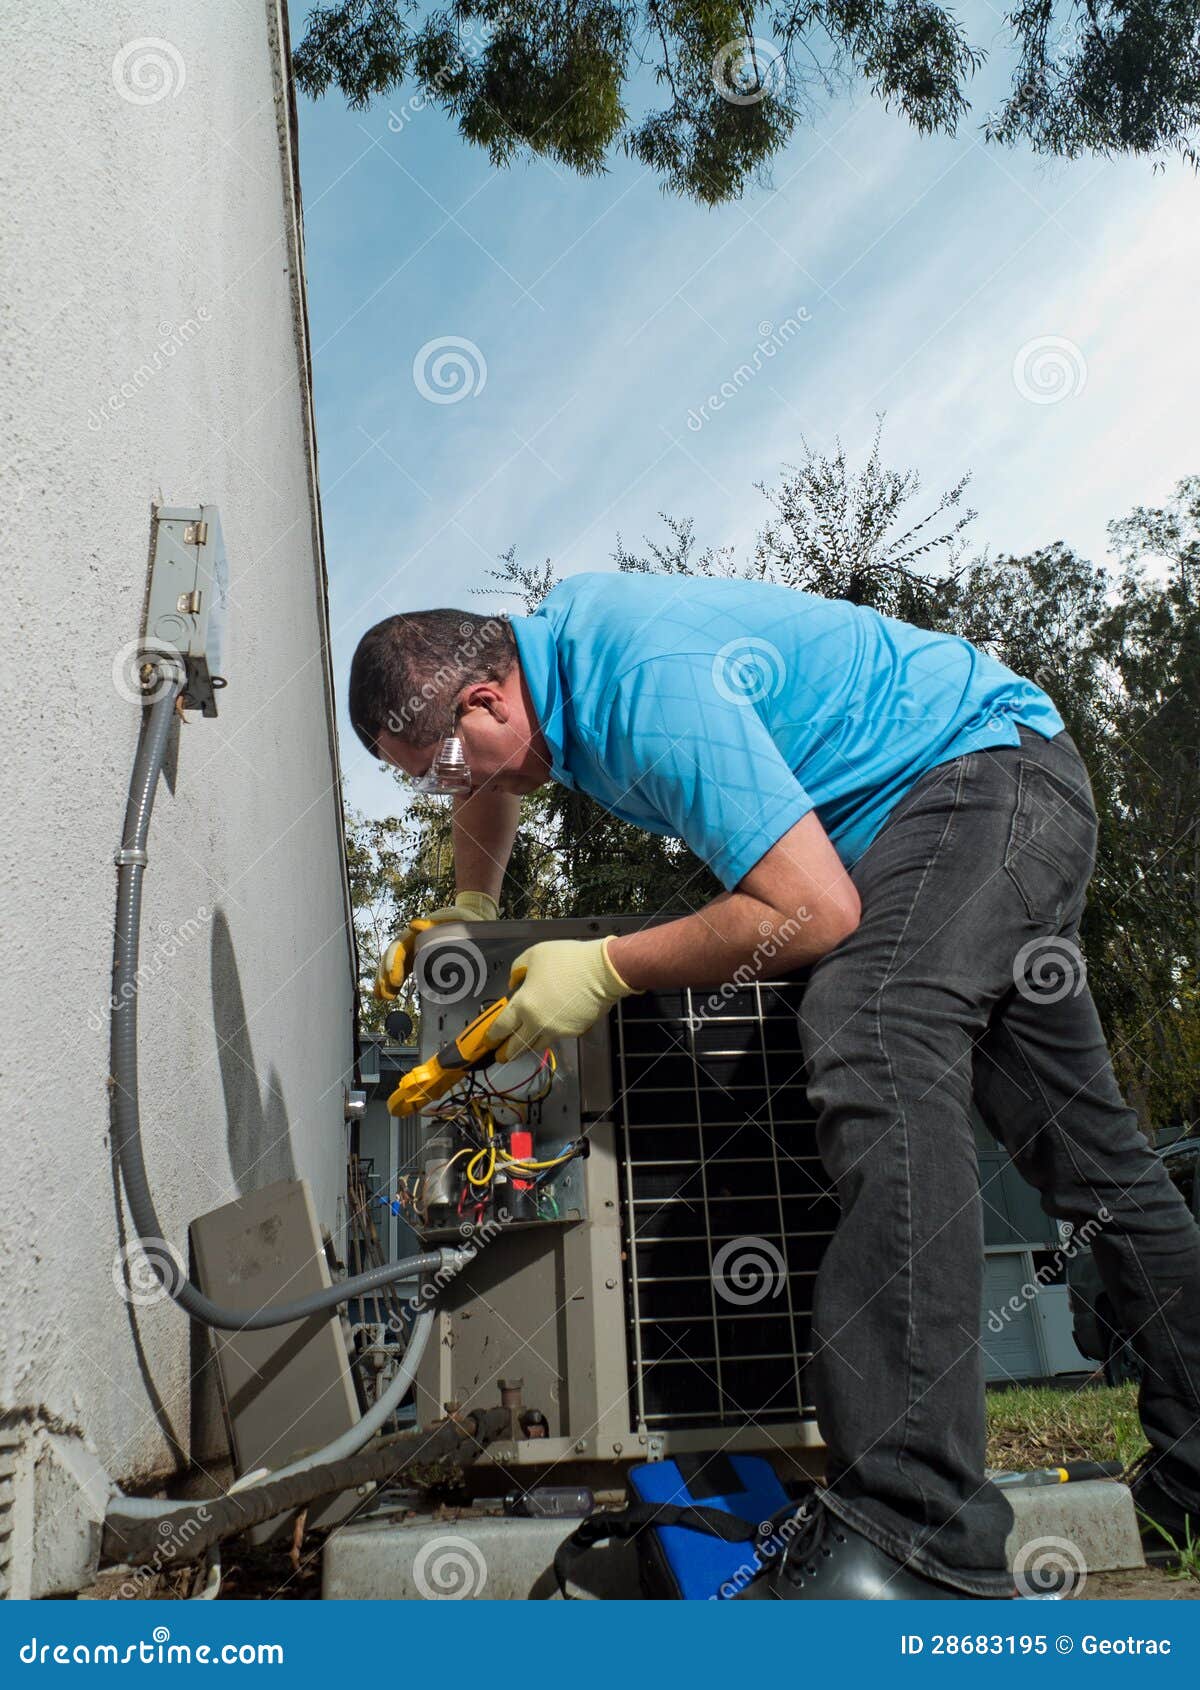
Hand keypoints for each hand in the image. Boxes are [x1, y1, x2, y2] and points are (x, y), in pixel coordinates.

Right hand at [373, 890, 498, 999]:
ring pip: (394, 966)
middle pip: (392, 958)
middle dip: (386, 976)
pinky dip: (392, 983)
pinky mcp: (418, 959)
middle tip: (387, 994)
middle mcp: (412, 941)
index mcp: (418, 932)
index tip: (395, 980)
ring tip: (382, 997)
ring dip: (385, 981)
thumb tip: (413, 925)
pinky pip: (402, 971)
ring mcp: (414, 950)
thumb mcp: (453, 918)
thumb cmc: (462, 919)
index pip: (399, 948)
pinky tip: (386, 995)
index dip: (394, 964)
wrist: (470, 917)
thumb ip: (434, 922)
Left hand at [489, 937, 639, 1062]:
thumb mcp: (534, 955)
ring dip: (528, 1047)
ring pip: (538, 1045)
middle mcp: (538, 1022)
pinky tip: (550, 1028)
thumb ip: (517, 970)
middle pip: (517, 1045)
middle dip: (506, 1053)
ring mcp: (557, 1030)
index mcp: (524, 1004)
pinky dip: (550, 1034)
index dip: (492, 1036)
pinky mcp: (574, 1032)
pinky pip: (557, 1036)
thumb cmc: (567, 959)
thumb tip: (514, 984)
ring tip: (524, 1045)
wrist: (602, 971)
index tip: (488, 1041)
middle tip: (501, 1056)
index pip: (502, 1027)